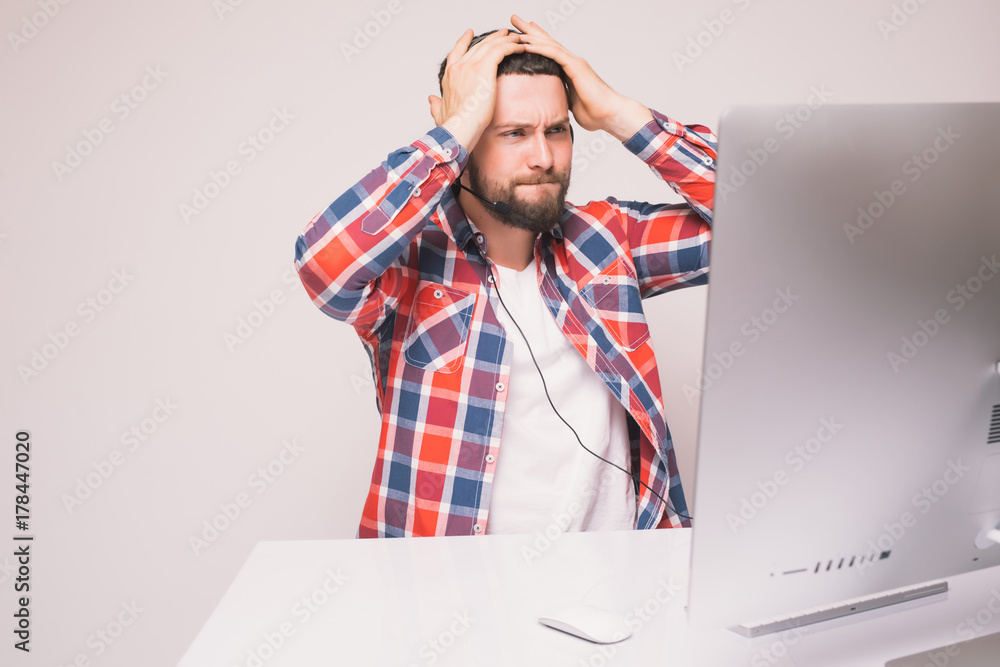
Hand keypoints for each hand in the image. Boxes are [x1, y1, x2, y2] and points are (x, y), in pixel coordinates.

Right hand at [428, 28, 524, 151]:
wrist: (459, 128)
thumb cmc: (452, 125)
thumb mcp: (439, 112)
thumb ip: (436, 104)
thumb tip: (431, 99)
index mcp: (449, 76)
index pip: (457, 52)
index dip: (464, 41)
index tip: (469, 34)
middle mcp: (459, 67)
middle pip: (478, 46)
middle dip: (491, 38)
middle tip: (501, 33)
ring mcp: (471, 66)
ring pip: (491, 45)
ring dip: (504, 40)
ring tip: (515, 37)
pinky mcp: (485, 68)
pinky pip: (501, 50)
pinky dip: (511, 46)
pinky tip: (519, 46)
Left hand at [510, 15, 652, 141]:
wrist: (610, 114)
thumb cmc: (595, 113)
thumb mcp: (570, 104)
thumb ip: (561, 98)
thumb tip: (550, 102)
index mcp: (570, 70)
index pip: (549, 51)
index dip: (535, 41)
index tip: (521, 35)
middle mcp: (572, 62)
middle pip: (547, 42)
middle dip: (530, 30)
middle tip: (514, 19)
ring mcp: (574, 62)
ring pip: (549, 44)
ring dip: (531, 33)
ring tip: (516, 23)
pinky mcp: (576, 67)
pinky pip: (554, 54)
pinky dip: (539, 48)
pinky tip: (526, 43)